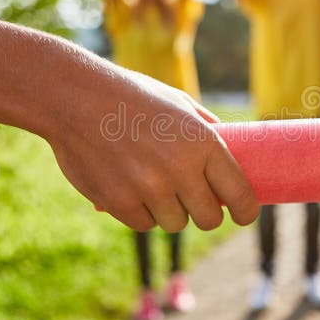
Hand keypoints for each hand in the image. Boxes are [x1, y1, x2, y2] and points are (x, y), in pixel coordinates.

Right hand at [46, 66, 258, 231]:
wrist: (74, 97)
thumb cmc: (130, 95)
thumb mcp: (175, 101)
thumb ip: (205, 126)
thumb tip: (232, 146)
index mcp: (202, 141)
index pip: (239, 193)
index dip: (246, 211)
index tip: (243, 215)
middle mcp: (180, 169)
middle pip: (209, 218)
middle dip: (205, 213)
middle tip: (195, 202)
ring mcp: (149, 188)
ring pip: (175, 223)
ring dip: (169, 211)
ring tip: (154, 185)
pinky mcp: (120, 202)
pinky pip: (144, 224)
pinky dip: (140, 212)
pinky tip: (130, 188)